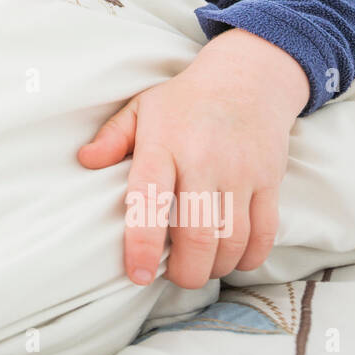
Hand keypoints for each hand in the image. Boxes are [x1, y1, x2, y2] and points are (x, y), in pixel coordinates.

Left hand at [75, 28, 306, 289]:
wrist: (247, 79)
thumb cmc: (185, 102)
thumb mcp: (142, 108)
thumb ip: (112, 137)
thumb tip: (84, 159)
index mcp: (164, 145)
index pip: (149, 201)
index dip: (143, 245)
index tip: (138, 275)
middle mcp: (204, 160)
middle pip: (197, 235)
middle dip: (185, 271)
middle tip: (173, 275)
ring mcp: (241, 171)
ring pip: (232, 240)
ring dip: (215, 267)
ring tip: (200, 267)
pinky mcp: (269, 180)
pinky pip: (265, 233)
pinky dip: (249, 257)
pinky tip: (232, 259)